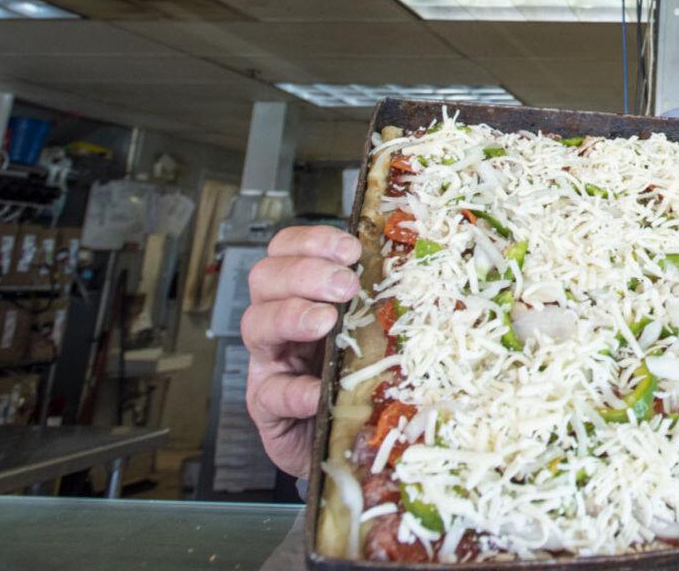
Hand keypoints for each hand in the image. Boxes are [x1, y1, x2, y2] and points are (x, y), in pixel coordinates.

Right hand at [241, 225, 361, 478]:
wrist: (342, 436)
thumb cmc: (355, 374)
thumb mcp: (369, 330)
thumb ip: (379, 303)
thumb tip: (422, 275)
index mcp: (300, 292)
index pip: (287, 249)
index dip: (314, 241)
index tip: (351, 249)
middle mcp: (278, 321)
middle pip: (265, 278)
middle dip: (305, 273)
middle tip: (345, 286)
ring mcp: (268, 362)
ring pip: (256, 325)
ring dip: (292, 316)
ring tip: (326, 322)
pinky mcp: (267, 407)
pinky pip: (271, 393)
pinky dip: (295, 391)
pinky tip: (317, 392)